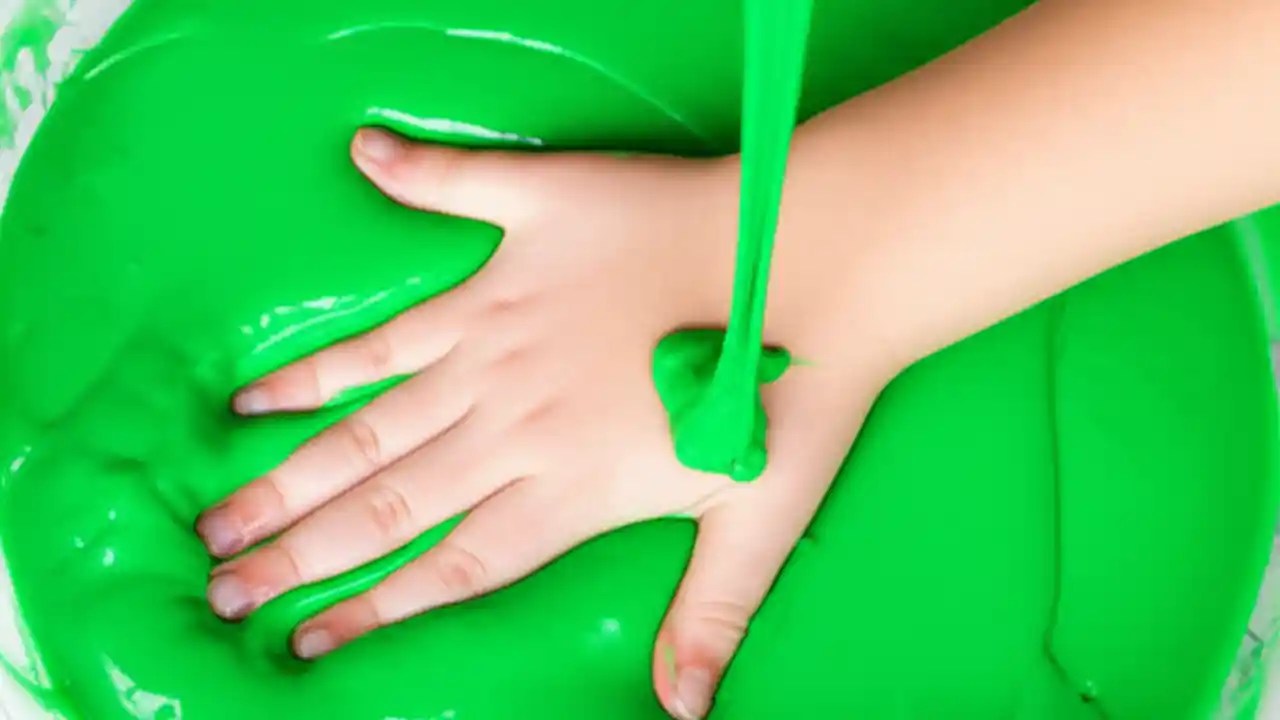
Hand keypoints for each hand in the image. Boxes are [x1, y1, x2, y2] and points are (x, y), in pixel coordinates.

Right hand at [196, 128, 893, 718]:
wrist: (804, 252)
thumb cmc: (791, 386)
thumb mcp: (758, 518)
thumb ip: (708, 614)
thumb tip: (682, 711)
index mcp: (568, 487)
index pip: (447, 565)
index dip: (369, 606)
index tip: (301, 641)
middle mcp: (514, 422)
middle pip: (381, 500)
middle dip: (294, 549)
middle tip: (221, 581)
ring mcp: (499, 341)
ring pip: (368, 422)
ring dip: (287, 469)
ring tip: (217, 510)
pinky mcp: (504, 263)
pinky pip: (397, 312)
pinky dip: (331, 343)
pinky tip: (262, 372)